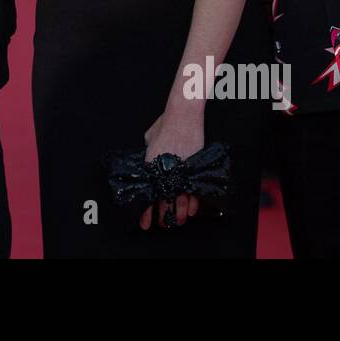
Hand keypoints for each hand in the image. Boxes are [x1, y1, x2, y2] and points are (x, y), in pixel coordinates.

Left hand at [139, 106, 204, 228]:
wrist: (183, 116)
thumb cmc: (164, 124)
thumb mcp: (149, 139)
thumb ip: (149, 151)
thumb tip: (149, 153)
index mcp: (150, 166)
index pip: (148, 196)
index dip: (146, 212)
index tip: (144, 221)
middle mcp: (165, 172)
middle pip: (164, 202)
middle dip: (163, 216)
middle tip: (163, 224)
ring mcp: (181, 172)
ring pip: (181, 201)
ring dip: (179, 214)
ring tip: (178, 222)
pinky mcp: (194, 169)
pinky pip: (195, 192)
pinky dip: (194, 203)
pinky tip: (192, 211)